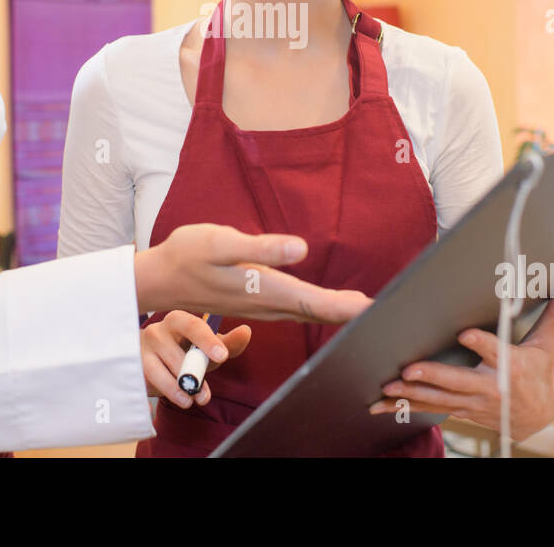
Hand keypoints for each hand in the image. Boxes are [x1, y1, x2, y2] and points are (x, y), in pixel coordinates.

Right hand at [134, 223, 371, 322]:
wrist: (160, 277)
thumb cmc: (189, 254)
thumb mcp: (220, 242)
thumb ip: (261, 247)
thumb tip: (300, 248)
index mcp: (269, 290)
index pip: (321, 304)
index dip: (352, 307)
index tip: (383, 308)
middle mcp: (271, 303)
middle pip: (322, 311)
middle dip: (355, 312)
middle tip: (393, 309)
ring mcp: (264, 304)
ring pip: (311, 311)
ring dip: (340, 311)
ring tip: (369, 307)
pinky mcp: (259, 299)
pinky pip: (299, 308)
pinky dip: (321, 308)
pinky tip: (330, 304)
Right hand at [140, 310, 251, 407]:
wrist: (151, 361)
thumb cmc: (185, 351)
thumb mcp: (207, 349)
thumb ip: (228, 343)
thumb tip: (246, 331)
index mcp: (177, 320)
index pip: (192, 325)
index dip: (207, 341)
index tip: (222, 356)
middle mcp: (156, 332)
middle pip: (174, 353)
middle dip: (192, 376)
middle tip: (204, 394)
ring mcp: (140, 351)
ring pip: (157, 372)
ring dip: (176, 390)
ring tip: (189, 400)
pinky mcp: (131, 370)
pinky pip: (144, 384)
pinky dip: (159, 395)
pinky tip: (173, 399)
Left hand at [368, 294, 553, 440]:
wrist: (539, 415)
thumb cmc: (539, 371)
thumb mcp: (548, 344)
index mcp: (511, 367)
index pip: (495, 352)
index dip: (480, 343)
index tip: (464, 334)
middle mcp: (491, 388)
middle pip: (458, 381)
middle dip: (432, 377)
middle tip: (408, 370)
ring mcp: (473, 403)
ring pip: (439, 399)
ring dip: (411, 395)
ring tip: (387, 387)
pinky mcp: (461, 410)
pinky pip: (431, 409)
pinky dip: (406, 408)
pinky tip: (382, 405)